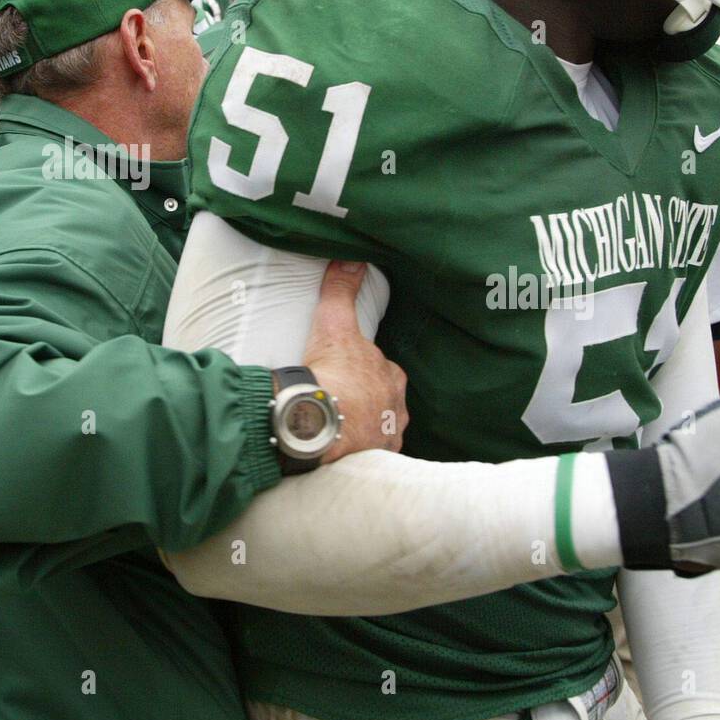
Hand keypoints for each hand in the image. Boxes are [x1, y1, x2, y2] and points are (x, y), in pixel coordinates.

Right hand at [300, 261, 407, 460]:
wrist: (322, 424)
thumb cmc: (332, 374)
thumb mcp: (335, 325)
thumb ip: (341, 291)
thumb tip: (352, 258)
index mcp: (391, 377)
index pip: (383, 370)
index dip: (365, 368)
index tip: (348, 372)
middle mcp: (397, 409)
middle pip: (383, 400)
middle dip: (367, 400)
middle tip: (340, 400)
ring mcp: (387, 437)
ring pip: (378, 429)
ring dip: (363, 428)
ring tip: (338, 428)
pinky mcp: (372, 461)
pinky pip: (367, 456)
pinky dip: (356, 453)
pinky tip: (341, 453)